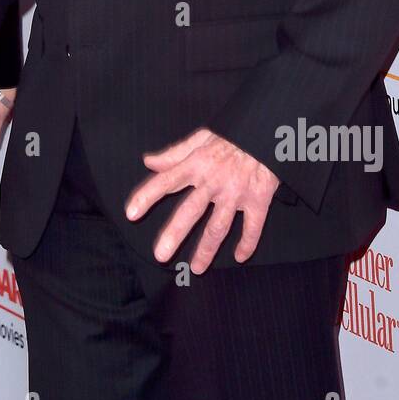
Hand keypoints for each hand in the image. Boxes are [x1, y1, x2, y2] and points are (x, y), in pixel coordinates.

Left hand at [124, 128, 279, 273]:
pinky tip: (240, 257)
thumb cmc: (233, 134)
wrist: (267, 130)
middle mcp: (214, 181)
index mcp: (197, 164)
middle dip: (174, 234)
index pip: (166, 181)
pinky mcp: (259, 199)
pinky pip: (253, 227)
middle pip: (190, 211)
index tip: (131, 213)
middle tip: (161, 255)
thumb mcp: (201, 137)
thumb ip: (174, 153)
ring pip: (218, 227)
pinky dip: (248, 244)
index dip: (147, 196)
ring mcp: (236, 193)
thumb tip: (148, 162)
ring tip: (197, 269)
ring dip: (207, 250)